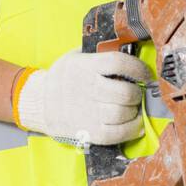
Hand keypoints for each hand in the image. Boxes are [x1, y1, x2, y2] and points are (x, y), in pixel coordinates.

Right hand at [15, 47, 150, 144]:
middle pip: (124, 92)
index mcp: (85, 66)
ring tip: (134, 109)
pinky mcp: (87, 132)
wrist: (39, 103)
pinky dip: (131, 130)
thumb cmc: (63, 78)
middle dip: (137, 94)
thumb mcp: (75, 57)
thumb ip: (98, 53)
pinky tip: (136, 125)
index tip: (146, 74)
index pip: (118, 63)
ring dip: (135, 112)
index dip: (138, 68)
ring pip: (121, 114)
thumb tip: (129, 50)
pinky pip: (115, 134)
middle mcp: (86, 88)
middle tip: (137, 94)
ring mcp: (86, 112)